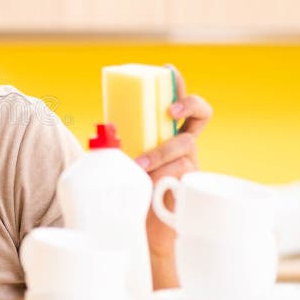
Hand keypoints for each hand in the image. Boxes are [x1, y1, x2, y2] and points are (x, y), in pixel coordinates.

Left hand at [135, 65, 212, 262]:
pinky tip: (151, 186)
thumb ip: (116, 144)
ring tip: (140, 165)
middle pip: (200, 113)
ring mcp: (190, 163)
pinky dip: (163, 176)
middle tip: (169, 111)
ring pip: (183, 145)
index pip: (180, 103)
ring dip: (160, 152)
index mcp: (167, 134)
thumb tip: (98, 133)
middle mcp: (184, 144)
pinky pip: (181, 171)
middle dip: (187, 105)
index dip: (179, 85)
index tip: (167, 70)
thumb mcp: (121, 160)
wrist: (142, 228)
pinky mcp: (191, 183)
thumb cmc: (130, 191)